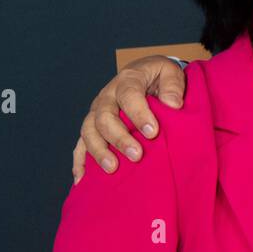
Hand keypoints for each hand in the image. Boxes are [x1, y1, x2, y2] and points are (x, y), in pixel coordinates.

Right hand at [72, 56, 187, 182]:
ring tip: (112, 168)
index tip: (152, 132)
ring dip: (99, 151)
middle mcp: (107, 96)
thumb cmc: (159, 76)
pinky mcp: (93, 126)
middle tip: (137, 155)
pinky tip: (82, 179)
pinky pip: (80, 144)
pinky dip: (79, 161)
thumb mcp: (171, 72)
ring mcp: (97, 112)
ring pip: (89, 131)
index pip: (129, 95)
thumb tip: (173, 104)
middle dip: (120, 138)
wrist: (146, 74)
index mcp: (127, 80)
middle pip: (105, 117)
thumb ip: (173, 85)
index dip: (139, 114)